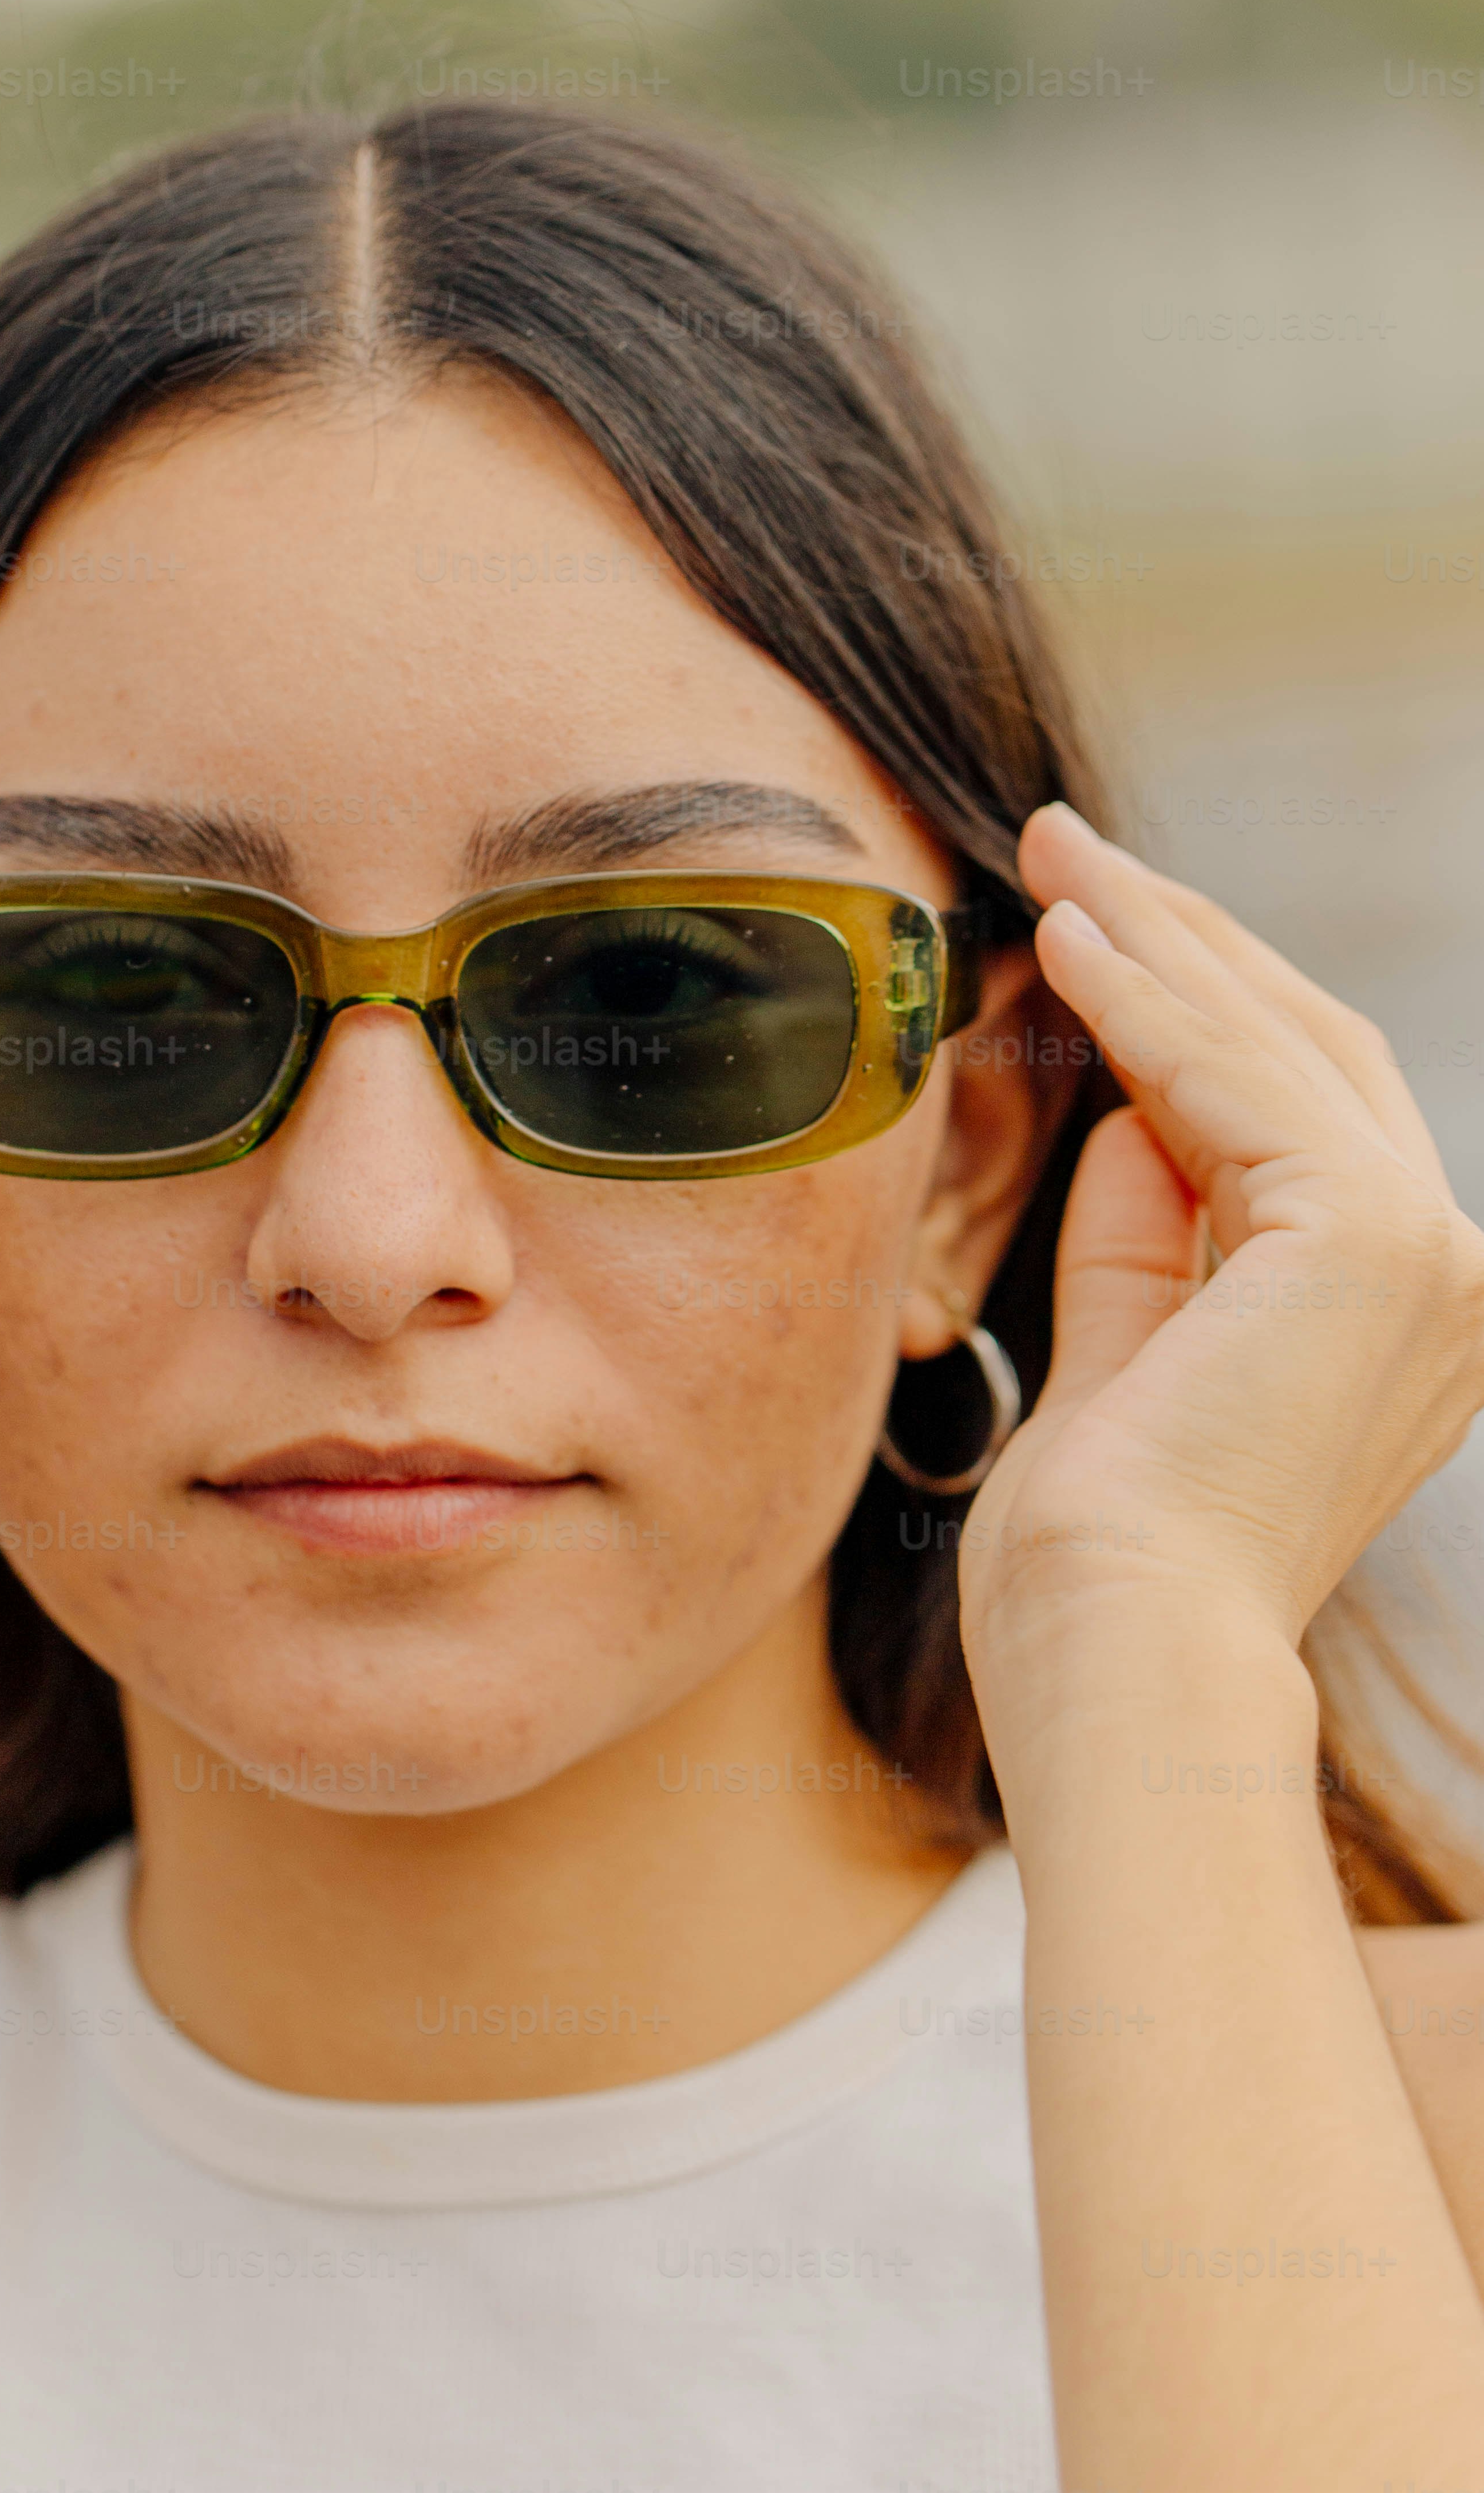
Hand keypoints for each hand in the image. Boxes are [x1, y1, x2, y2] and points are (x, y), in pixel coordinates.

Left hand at [956, 802, 1483, 1762]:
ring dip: (1154, 936)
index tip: (1085, 917)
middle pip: (1305, 1051)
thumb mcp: (1124, 1352)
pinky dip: (1145, 1004)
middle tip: (1062, 841)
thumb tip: (1125, 1112)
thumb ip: (1143, 1234)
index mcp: (1395, 1316)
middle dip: (1180, 936)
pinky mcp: (1372, 1242)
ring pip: (1276, 1045)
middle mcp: (1445, 1278)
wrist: (1115, 1651)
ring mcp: (1427, 1255)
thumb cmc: (1098, 1555)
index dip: (1192, 999)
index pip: (1297, 1109)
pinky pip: (1233, 1085)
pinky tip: (1064, 937)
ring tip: (1047, 853)